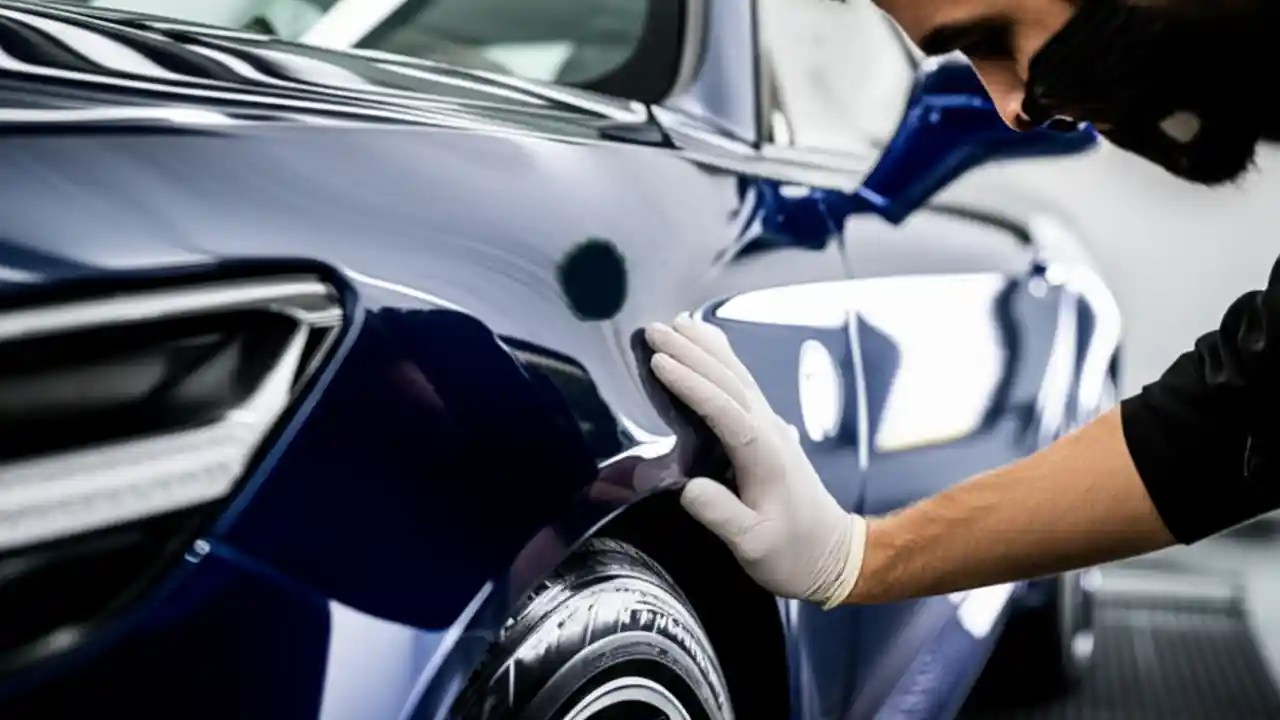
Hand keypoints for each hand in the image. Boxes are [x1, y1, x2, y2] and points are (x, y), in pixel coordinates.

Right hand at [645, 314, 867, 607]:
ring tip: (674, 323)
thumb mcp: (753, 545)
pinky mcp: (767, 429)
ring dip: (705, 348)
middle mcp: (768, 429)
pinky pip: (740, 383)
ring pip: (736, 375)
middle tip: (653, 330)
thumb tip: (687, 489)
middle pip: (728, 380)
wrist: (832, 554)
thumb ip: (722, 516)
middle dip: (690, 352)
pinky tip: (707, 344)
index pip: (722, 409)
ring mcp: (770, 425)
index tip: (657, 363)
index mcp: (762, 453)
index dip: (690, 384)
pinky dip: (721, 359)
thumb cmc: (791, 553)